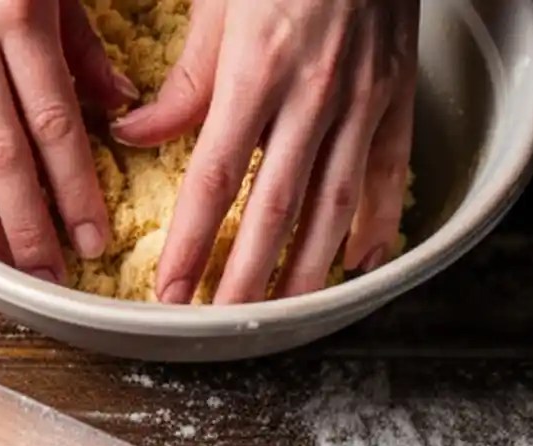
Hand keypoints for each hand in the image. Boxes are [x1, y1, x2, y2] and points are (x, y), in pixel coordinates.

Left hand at [112, 0, 419, 303]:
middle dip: (245, 278)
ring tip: (281, 314)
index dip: (191, 244)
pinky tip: (358, 263)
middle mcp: (313, 97)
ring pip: (334, 205)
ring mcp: (363, 101)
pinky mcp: (398, 97)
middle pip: (275, 210)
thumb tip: (134, 136)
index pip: (214, 180)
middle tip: (221, 326)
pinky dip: (376, 224)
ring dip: (306, 269)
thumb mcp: (214, 6)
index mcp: (255, 73)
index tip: (171, 292)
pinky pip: (390, 175)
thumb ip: (180, 83)